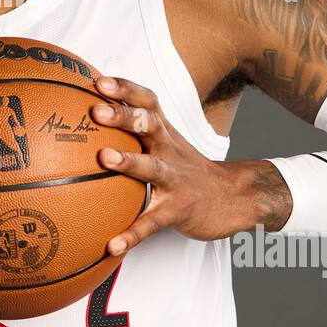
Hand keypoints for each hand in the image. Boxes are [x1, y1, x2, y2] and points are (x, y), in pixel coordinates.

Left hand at [90, 74, 275, 252]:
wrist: (235, 198)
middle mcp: (170, 151)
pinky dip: (132, 234)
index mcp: (165, 133)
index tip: (98, 81)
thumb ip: (137, 127)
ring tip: (103, 158)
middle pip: (148, 125)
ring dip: (128, 161)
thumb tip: (91, 113)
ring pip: (152, 168)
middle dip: (123, 116)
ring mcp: (175, 180)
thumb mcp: (169, 141)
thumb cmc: (188, 168)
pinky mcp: (178, 210)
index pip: (147, 102)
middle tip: (97, 111)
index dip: (125, 89)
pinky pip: (153, 222)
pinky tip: (112, 245)